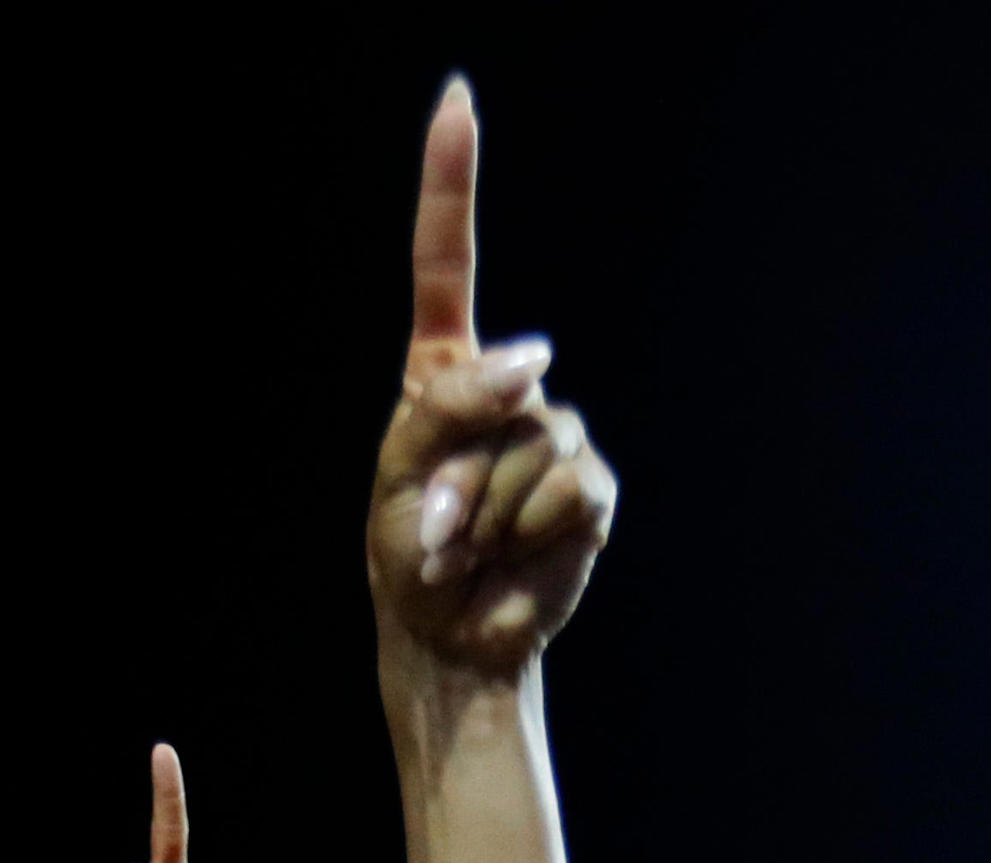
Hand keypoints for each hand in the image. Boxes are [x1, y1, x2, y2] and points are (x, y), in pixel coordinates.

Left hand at [369, 84, 617, 681]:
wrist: (452, 635)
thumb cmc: (408, 552)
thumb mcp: (398, 474)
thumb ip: (454, 405)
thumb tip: (539, 361)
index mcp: (444, 369)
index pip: (448, 259)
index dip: (452, 179)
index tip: (457, 98)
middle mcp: (506, 390)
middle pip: (491, 388)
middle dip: (452, 474)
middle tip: (434, 534)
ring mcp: (553, 433)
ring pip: (531, 445)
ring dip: (487, 513)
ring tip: (468, 551)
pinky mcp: (591, 486)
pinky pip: (568, 486)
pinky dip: (530, 530)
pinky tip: (516, 558)